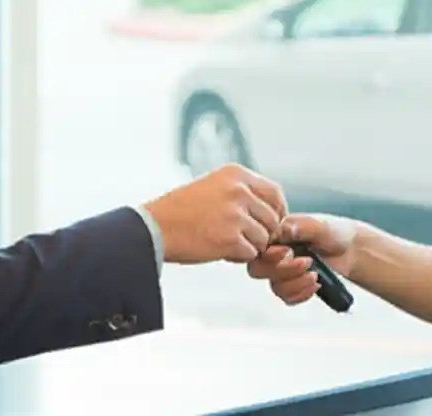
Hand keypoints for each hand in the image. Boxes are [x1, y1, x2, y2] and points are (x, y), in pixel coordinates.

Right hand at [143, 163, 285, 263]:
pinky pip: (250, 253)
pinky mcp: (229, 239)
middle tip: (242, 239)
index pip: (275, 194)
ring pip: (263, 239)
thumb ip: (242, 193)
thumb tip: (273, 212)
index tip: (270, 225)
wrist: (154, 227)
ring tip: (226, 243)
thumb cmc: (181, 210)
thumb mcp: (213, 186)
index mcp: (236, 174)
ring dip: (249, 246)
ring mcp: (235, 215)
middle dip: (263, 234)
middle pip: (273, 219)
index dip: (277, 212)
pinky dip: (238, 257)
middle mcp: (239, 191)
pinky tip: (220, 251)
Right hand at [248, 213, 357, 304]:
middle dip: (284, 271)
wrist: (351, 250)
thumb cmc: (335, 232)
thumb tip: (281, 229)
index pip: (257, 248)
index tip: (290, 252)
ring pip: (274, 286)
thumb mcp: (320, 226)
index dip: (271, 255)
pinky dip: (301, 294)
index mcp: (276, 234)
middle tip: (307, 263)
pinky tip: (316, 285)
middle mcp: (274, 252)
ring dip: (296, 284)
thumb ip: (300, 227)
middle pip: (258, 270)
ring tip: (315, 275)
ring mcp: (281, 270)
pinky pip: (286, 297)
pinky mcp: (291, 285)